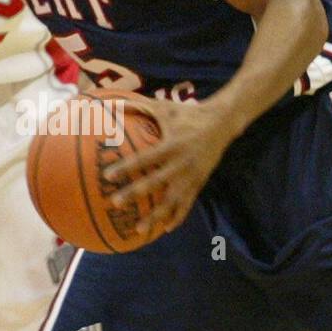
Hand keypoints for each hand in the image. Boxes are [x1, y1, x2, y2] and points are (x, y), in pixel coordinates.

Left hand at [104, 96, 232, 233]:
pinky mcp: (199, 183)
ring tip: (138, 229)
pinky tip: (165, 229)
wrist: (223, 123)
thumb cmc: (188, 114)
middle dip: (135, 194)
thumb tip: (110, 101)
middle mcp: (181, 164)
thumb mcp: (164, 107)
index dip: (127, 167)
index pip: (145, 159)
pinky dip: (177, 217)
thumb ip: (137, 105)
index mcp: (171, 146)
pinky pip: (187, 204)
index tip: (108, 176)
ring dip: (155, 216)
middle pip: (155, 183)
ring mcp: (191, 176)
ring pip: (171, 201)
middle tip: (115, 203)